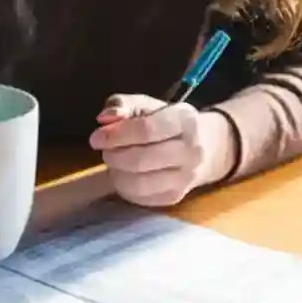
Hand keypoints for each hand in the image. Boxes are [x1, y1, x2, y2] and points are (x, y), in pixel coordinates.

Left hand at [89, 94, 236, 207]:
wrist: (205, 147)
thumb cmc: (167, 122)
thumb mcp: (147, 105)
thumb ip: (123, 105)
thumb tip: (105, 118)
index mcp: (185, 120)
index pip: (147, 130)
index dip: (116, 135)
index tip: (96, 137)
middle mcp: (191, 151)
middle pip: (141, 159)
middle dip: (113, 155)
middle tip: (105, 150)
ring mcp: (186, 178)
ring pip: (139, 183)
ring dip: (116, 173)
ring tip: (115, 162)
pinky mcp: (175, 197)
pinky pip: (140, 197)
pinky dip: (124, 187)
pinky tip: (125, 174)